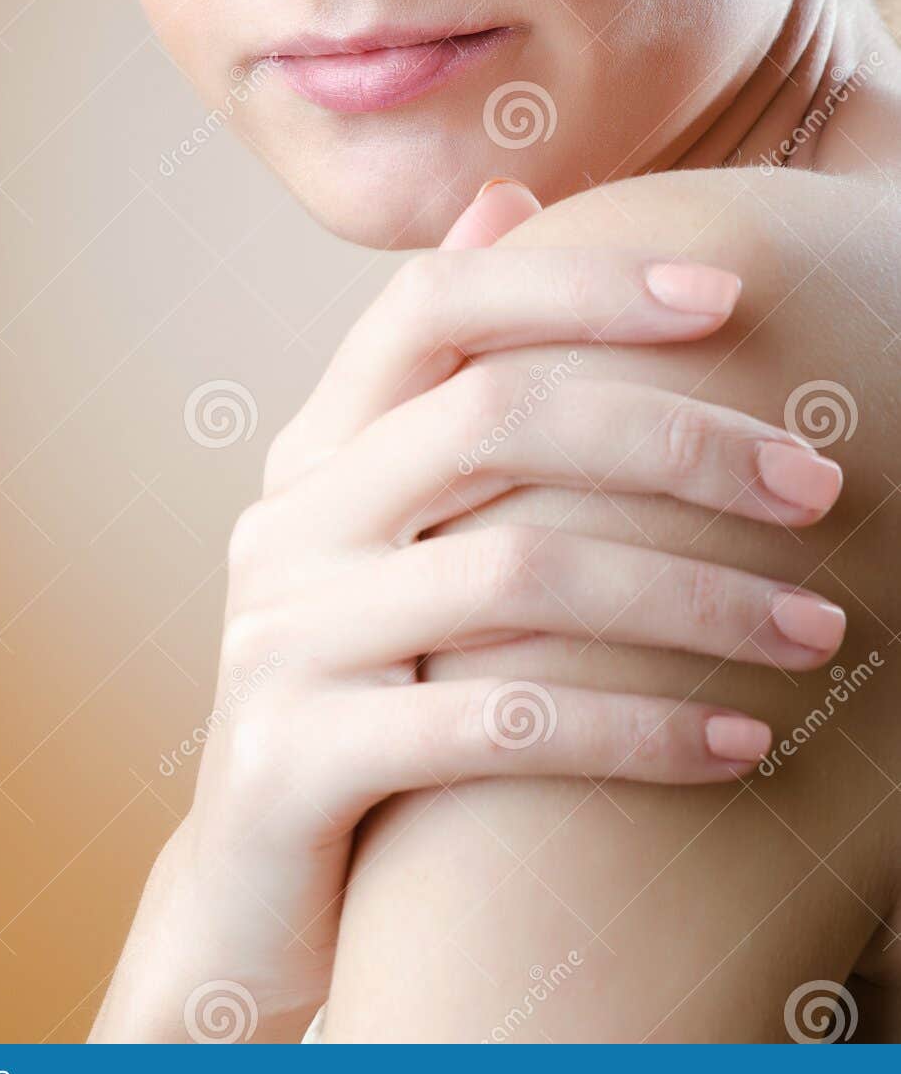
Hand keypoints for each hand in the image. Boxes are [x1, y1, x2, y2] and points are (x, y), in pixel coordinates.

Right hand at [89, 181, 845, 1042]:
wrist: (255, 879)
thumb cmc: (364, 679)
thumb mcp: (383, 517)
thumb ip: (435, 375)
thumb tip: (504, 194)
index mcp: (314, 448)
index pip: (436, 308)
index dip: (581, 285)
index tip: (728, 290)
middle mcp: (285, 522)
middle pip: (495, 420)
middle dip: (678, 437)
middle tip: (815, 482)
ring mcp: (279, 640)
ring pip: (517, 576)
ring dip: (695, 599)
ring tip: (818, 630)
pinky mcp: (297, 763)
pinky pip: (500, 731)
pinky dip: (639, 730)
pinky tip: (740, 743)